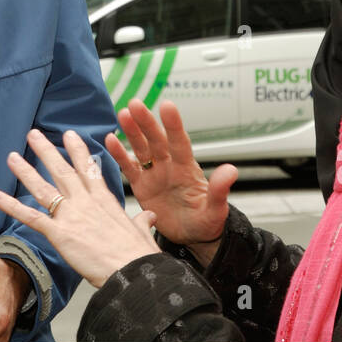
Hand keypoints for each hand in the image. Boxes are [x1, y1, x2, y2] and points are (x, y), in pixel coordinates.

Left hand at [0, 128, 159, 288]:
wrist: (132, 271)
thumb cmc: (138, 255)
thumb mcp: (141, 233)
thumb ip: (141, 222)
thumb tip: (149, 218)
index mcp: (105, 200)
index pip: (88, 169)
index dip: (78, 151)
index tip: (69, 135)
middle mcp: (85, 202)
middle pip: (62, 171)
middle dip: (46, 151)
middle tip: (34, 135)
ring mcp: (71, 215)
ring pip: (44, 188)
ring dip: (25, 171)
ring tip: (11, 157)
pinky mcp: (59, 232)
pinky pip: (31, 216)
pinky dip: (12, 205)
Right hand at [105, 99, 236, 261]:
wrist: (190, 237)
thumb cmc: (206, 222)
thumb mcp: (215, 210)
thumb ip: (220, 191)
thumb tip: (231, 170)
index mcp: (187, 168)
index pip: (180, 143)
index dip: (173, 125)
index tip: (167, 105)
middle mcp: (169, 166)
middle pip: (156, 140)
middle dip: (146, 122)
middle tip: (135, 104)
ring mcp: (154, 174)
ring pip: (141, 148)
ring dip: (132, 132)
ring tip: (123, 114)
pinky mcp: (141, 185)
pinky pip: (129, 167)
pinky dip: (119, 154)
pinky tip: (110, 139)